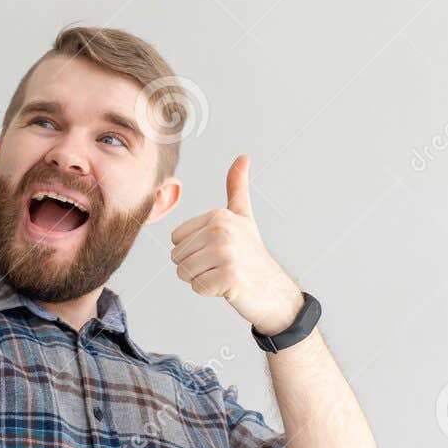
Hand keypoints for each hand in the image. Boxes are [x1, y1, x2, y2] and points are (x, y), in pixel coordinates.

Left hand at [169, 154, 304, 332]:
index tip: (217, 250)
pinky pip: (197, 287)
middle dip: (195, 266)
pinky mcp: (228, 277)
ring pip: (183, 272)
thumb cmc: (251, 253)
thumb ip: (237, 187)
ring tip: (223, 274)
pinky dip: (210, 291)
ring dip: (200, 279)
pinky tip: (228, 286)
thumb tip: (244, 156)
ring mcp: (226, 253)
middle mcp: (221, 230)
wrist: (273, 288)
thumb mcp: (243, 216)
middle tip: (221, 265)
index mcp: (218, 215)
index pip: (175, 239)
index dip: (192, 250)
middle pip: (176, 256)